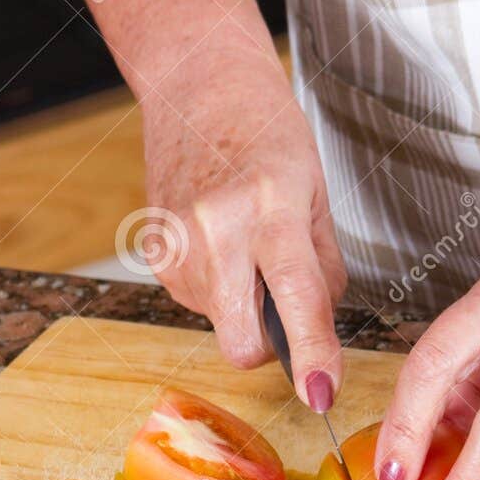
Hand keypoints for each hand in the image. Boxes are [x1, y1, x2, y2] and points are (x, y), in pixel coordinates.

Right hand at [140, 47, 346, 408]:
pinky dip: (217, 289)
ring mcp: (178, 246)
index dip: (313, 354)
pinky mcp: (156, 255)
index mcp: (271, 207)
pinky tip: (219, 242)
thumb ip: (324, 271)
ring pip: (221, 326)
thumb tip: (320, 331)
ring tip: (245, 246)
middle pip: (243, 344)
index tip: (322, 393)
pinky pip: (197, 304)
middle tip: (281, 302)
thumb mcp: (317, 194)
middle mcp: (217, 230)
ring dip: (242, 307)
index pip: (296, 299)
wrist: (197, 86)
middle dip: (268, 344)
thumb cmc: (265, 131)